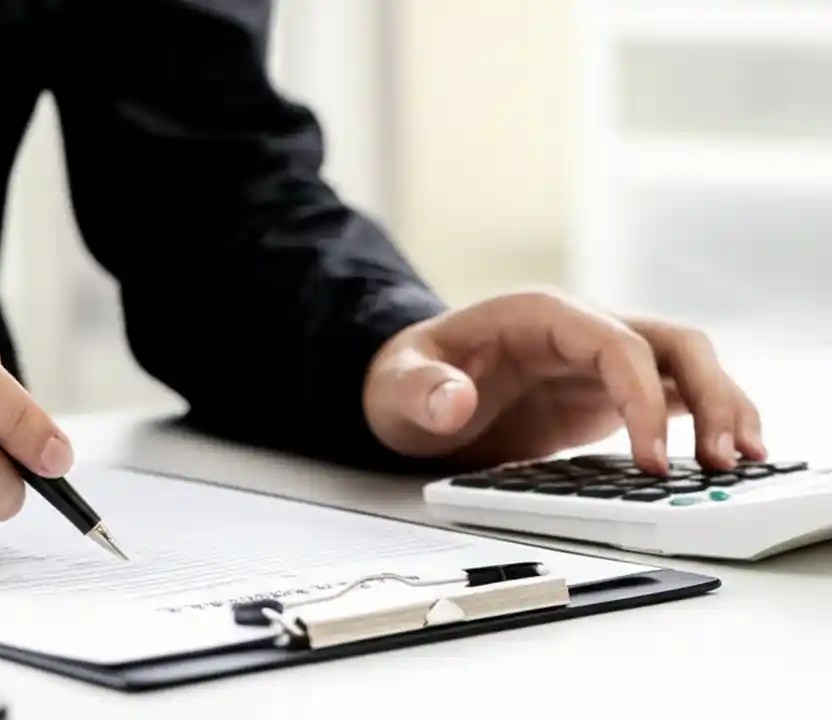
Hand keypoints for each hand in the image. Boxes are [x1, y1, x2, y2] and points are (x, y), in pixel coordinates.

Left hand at [362, 290, 764, 474]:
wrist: (405, 391)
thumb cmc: (404, 380)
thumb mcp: (396, 387)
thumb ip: (421, 390)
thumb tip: (453, 399)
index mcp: (539, 316)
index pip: (616, 343)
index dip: (642, 396)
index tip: (650, 456)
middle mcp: (579, 331)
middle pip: (671, 344)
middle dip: (709, 394)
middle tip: (725, 457)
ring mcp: (596, 363)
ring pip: (683, 367)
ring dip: (720, 406)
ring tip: (741, 459)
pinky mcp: (602, 395)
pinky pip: (669, 397)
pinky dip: (700, 421)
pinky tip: (719, 458)